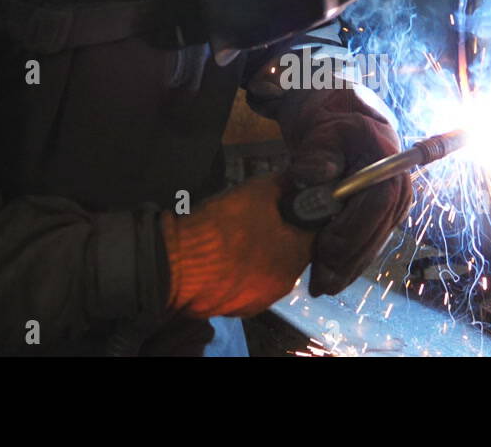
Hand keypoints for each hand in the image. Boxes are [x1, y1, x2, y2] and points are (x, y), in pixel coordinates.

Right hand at [162, 176, 314, 317]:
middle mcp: (287, 282)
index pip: (315, 230)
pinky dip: (243, 273)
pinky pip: (249, 286)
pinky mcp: (239, 310)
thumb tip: (304, 178)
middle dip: (281, 235)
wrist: (175, 265)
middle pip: (293, 252)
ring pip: (270, 270)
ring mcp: (262, 300)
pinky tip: (226, 261)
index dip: (302, 214)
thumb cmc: (220, 225)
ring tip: (238, 240)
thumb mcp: (257, 190)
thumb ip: (286, 184)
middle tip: (258, 219)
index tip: (287, 205)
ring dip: (262, 256)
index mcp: (297, 253)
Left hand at [278, 89, 412, 295]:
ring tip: (322, 286)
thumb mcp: (321, 132)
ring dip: (349, 268)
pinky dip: (351, 262)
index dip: (353, 228)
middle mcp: (399, 186)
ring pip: (375, 243)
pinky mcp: (384, 217)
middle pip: (378, 230)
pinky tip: (332, 277)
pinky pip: (370, 243)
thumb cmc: (331, 126)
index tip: (325, 247)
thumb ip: (317, 154)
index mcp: (388, 161)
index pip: (378, 202)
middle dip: (348, 259)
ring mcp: (394, 205)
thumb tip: (313, 175)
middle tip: (320, 280)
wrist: (344, 125)